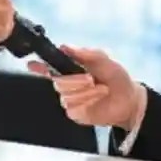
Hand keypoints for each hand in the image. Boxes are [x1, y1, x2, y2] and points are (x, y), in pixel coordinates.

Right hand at [28, 46, 142, 129]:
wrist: (129, 102)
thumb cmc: (117, 79)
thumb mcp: (105, 61)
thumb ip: (86, 53)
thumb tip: (65, 47)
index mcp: (72, 68)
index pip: (49, 66)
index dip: (39, 66)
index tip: (32, 64)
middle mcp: (68, 83)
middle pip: (58, 81)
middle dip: (75, 80)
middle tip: (91, 80)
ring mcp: (70, 99)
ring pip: (66, 96)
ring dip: (85, 92)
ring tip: (101, 90)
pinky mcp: (75, 113)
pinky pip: (72, 108)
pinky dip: (86, 103)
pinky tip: (96, 101)